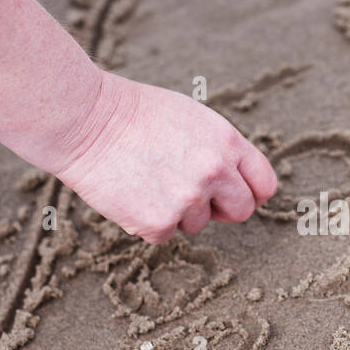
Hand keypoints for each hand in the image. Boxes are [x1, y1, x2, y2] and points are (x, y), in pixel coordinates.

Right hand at [54, 72, 276, 242]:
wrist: (84, 120)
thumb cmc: (134, 115)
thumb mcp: (193, 119)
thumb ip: (221, 150)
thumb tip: (238, 185)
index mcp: (227, 142)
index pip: (264, 184)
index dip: (250, 192)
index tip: (234, 195)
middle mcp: (214, 171)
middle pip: (241, 211)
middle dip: (220, 209)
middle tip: (187, 193)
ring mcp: (188, 198)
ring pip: (197, 224)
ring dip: (176, 211)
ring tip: (147, 179)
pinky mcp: (158, 221)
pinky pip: (164, 234)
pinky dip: (146, 221)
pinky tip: (130, 192)